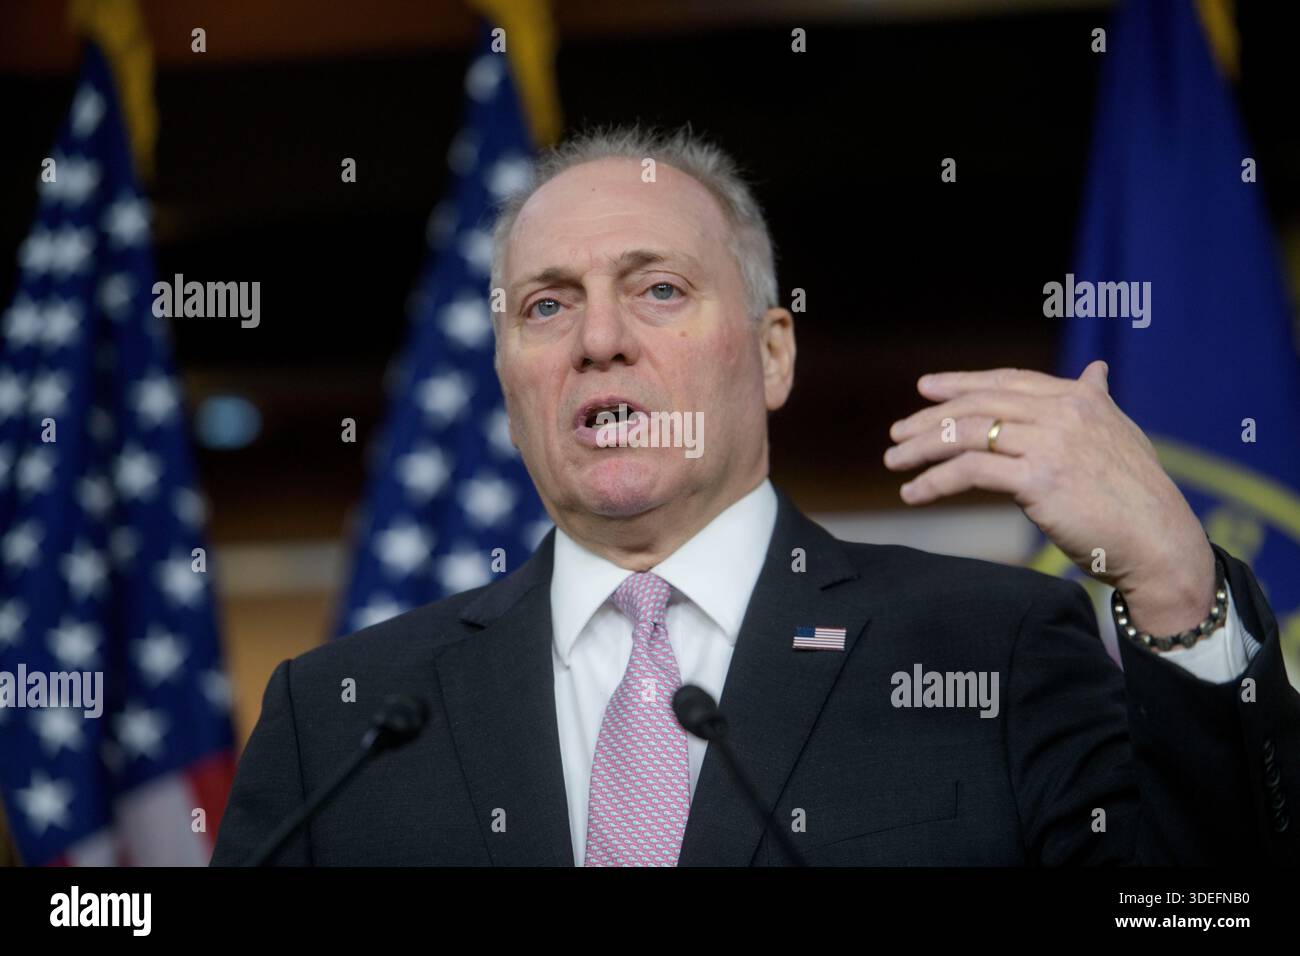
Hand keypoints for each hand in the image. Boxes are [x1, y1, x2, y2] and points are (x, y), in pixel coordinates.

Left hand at [883, 360, 1215, 635]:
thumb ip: (1097, 402)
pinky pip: (970, 472)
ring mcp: (1051, 443)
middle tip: (896, 433)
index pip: (1007, 381)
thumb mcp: (1120, 436)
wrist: (1160, 542)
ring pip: (967, 435)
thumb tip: (1095, 370)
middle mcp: (1065, 412)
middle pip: (979, 405)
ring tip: (893, 463)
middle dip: (930, 417)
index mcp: (1081, 399)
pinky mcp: (1039, 478)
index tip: (926, 389)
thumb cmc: (1138, 498)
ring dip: (921, 448)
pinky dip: (934, 481)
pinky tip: (914, 494)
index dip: (962, 383)